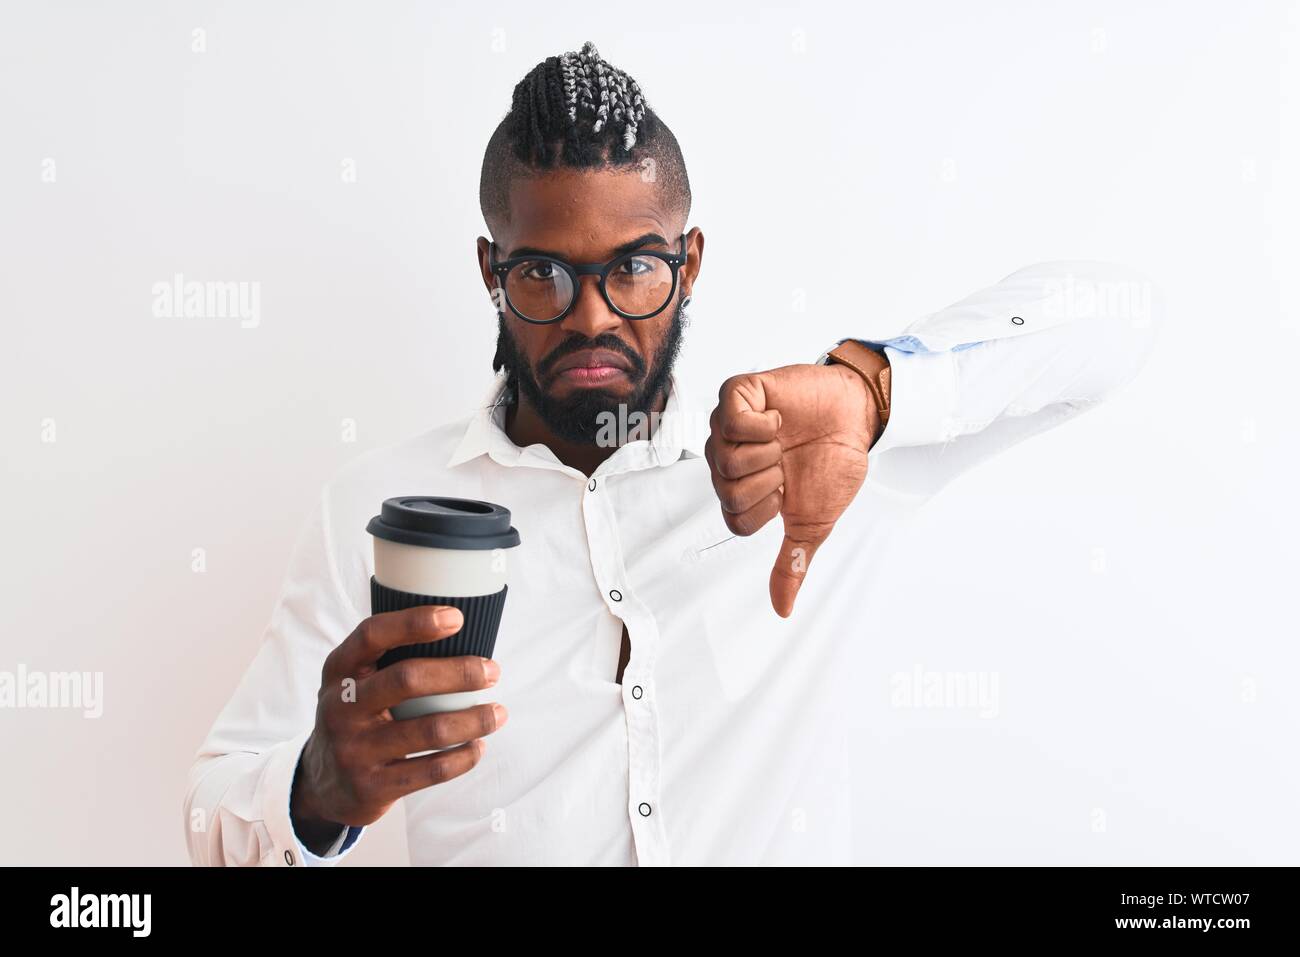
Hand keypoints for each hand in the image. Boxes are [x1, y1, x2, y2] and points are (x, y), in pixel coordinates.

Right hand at [290, 605, 506, 850]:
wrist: (325, 784)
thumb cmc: (357, 717)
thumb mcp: (355, 683)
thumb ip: (388, 660)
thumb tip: (463, 634)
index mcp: (339, 671)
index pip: (372, 635)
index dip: (414, 622)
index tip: (457, 618)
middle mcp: (340, 707)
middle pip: (406, 679)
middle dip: (459, 673)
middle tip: (492, 671)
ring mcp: (354, 750)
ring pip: (429, 730)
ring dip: (474, 720)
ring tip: (498, 713)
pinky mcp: (373, 786)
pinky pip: (432, 770)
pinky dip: (464, 757)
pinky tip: (478, 746)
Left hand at [705, 363, 879, 616]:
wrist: (856, 419)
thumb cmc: (831, 466)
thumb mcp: (812, 524)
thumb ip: (791, 563)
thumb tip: (783, 610)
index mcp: (739, 491)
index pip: (734, 518)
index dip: (767, 509)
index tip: (788, 492)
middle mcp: (726, 459)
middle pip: (727, 491)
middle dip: (770, 482)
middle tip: (787, 464)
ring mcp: (728, 425)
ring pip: (726, 458)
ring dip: (768, 454)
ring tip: (784, 441)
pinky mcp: (738, 393)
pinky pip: (729, 418)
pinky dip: (760, 425)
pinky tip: (778, 421)